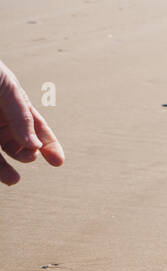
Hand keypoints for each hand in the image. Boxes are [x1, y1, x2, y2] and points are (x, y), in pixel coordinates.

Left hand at [0, 60, 63, 185]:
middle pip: (18, 146)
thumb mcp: (8, 90)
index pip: (37, 130)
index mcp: (15, 109)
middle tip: (30, 158)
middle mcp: (1, 122)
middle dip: (26, 156)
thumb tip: (35, 146)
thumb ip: (22, 117)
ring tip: (12, 180)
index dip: (49, 146)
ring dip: (4, 170)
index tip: (58, 162)